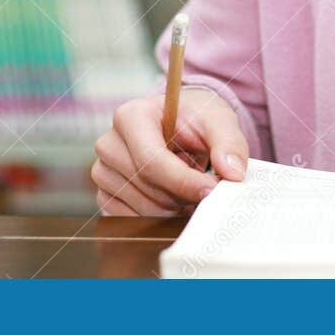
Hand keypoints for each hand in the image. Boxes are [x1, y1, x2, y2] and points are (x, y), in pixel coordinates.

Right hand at [93, 88, 248, 215]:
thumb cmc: (197, 120)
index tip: (211, 191)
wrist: (181, 125)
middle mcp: (109, 142)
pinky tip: (173, 199)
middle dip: (182, 194)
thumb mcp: (218, 122)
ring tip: (189, 188)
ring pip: (140, 206)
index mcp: (131, 115)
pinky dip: (157, 216)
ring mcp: (102, 170)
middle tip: (205, 188)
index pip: (152, 160)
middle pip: (147, 185)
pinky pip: (130, 218)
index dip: (183, 181)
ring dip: (172, 206)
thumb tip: (232, 173)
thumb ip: (228, 143)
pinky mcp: (105, 193)